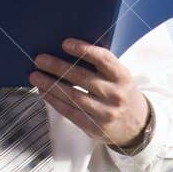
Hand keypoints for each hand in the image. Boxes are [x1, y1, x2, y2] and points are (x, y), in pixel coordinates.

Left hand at [28, 39, 149, 148]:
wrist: (137, 126)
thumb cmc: (121, 94)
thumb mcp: (119, 78)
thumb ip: (101, 67)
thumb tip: (67, 54)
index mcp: (122, 77)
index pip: (103, 59)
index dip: (83, 50)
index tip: (65, 43)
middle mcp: (115, 94)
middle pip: (82, 78)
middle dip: (58, 67)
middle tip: (40, 59)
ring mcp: (105, 113)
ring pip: (73, 96)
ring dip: (51, 85)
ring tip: (36, 76)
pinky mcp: (95, 127)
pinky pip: (70, 112)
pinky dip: (54, 101)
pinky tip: (44, 92)